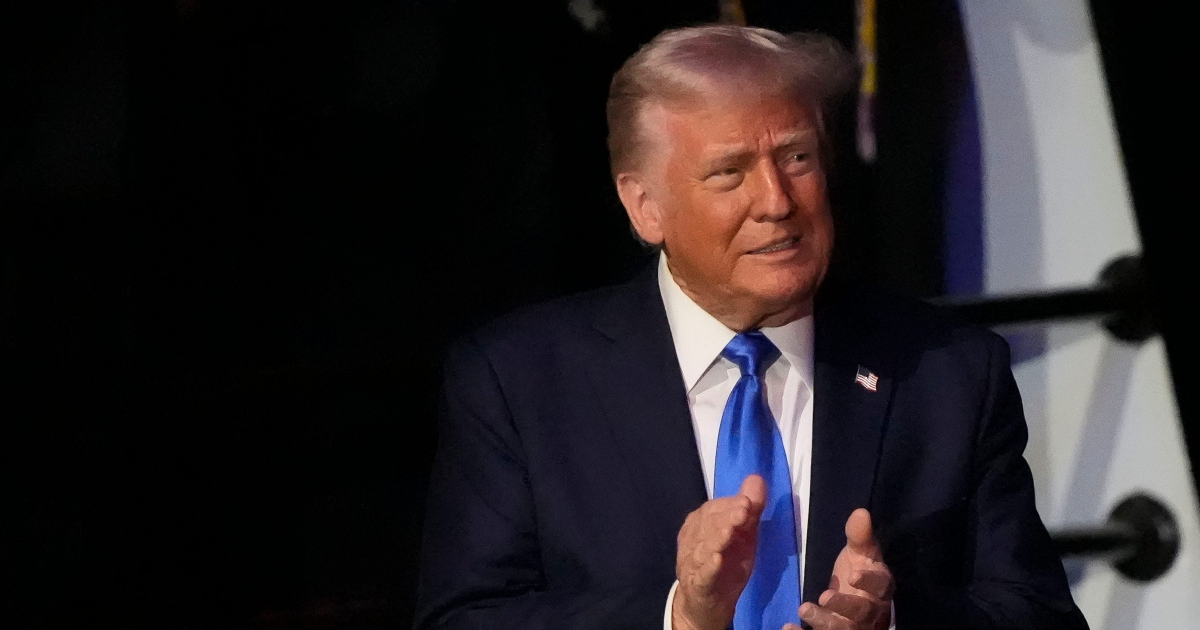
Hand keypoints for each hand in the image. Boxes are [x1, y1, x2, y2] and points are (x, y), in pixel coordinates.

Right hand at [672, 475, 766, 629]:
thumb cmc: (726, 565)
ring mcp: (692, 563)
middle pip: (706, 526)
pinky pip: (701, 575)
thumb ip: (750, 509)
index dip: (729, 505)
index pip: (712, 510)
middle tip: (744, 511)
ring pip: (702, 548)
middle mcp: (692, 540)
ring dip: (715, 539)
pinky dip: (708, 567)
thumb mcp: (743, 536)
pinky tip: (716, 560)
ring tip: (730, 531)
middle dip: (725, 518)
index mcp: (701, 525)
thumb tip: (757, 478)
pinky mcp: (698, 585)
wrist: (708, 605)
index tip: (748, 502)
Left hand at [786, 508, 892, 629]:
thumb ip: (859, 535)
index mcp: (880, 588)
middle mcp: (871, 611)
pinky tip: (789, 627)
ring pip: (844, 629)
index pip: (880, 586)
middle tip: (824, 596)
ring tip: (804, 609)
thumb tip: (861, 512)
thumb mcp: (859, 553)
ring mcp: (854, 625)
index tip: (853, 575)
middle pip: (862, 612)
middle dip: (844, 606)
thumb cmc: (857, 572)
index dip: (869, 582)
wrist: (852, 597)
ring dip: (824, 622)